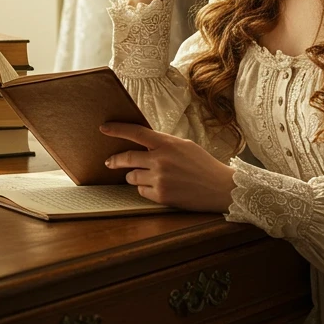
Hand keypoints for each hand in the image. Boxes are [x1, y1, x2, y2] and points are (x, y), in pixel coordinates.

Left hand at [100, 121, 235, 212]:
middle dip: (115, 160)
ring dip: (133, 176)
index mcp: (167, 143)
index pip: (136, 132)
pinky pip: (141, 191)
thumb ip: (164, 144)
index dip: (117, 129)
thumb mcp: (184, 146)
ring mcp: (159, 178)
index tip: (103, 128)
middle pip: (127, 157)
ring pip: (131, 176)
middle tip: (109, 162)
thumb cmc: (203, 165)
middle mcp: (160, 159)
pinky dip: (145, 189)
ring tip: (146, 176)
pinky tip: (159, 187)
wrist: (221, 188)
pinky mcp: (161, 195)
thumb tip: (143, 143)